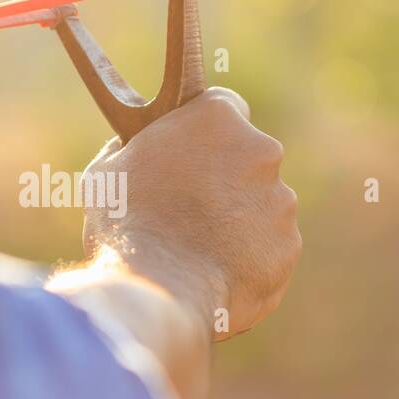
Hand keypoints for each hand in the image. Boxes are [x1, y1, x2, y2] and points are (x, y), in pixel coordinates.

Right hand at [80, 88, 300, 340]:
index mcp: (217, 118)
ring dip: (237, 221)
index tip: (192, 154)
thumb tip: (133, 148)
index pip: (225, 108)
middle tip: (189, 209)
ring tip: (197, 250)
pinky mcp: (288, 247)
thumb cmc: (126, 224)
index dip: (206, 133)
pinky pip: (269, 248)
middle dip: (226, 179)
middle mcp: (261, 151)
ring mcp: (281, 201)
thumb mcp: (109, 171)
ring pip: (261, 207)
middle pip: (248, 159)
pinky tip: (213, 273)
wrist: (157, 290)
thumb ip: (134, 149)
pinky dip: (248, 259)